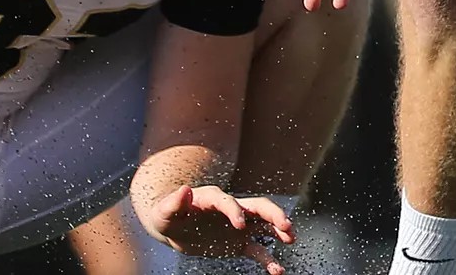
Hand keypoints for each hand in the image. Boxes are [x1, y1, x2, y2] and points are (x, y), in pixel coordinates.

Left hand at [143, 186, 294, 273]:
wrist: (173, 227)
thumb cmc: (166, 215)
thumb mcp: (164, 211)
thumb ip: (173, 202)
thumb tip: (186, 189)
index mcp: (212, 198)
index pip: (228, 201)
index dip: (235, 211)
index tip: (240, 226)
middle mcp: (230, 209)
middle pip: (257, 206)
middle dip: (273, 213)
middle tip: (286, 225)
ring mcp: (238, 226)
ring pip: (265, 224)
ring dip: (279, 229)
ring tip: (291, 238)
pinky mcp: (239, 242)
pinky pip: (258, 250)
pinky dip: (269, 259)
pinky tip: (278, 271)